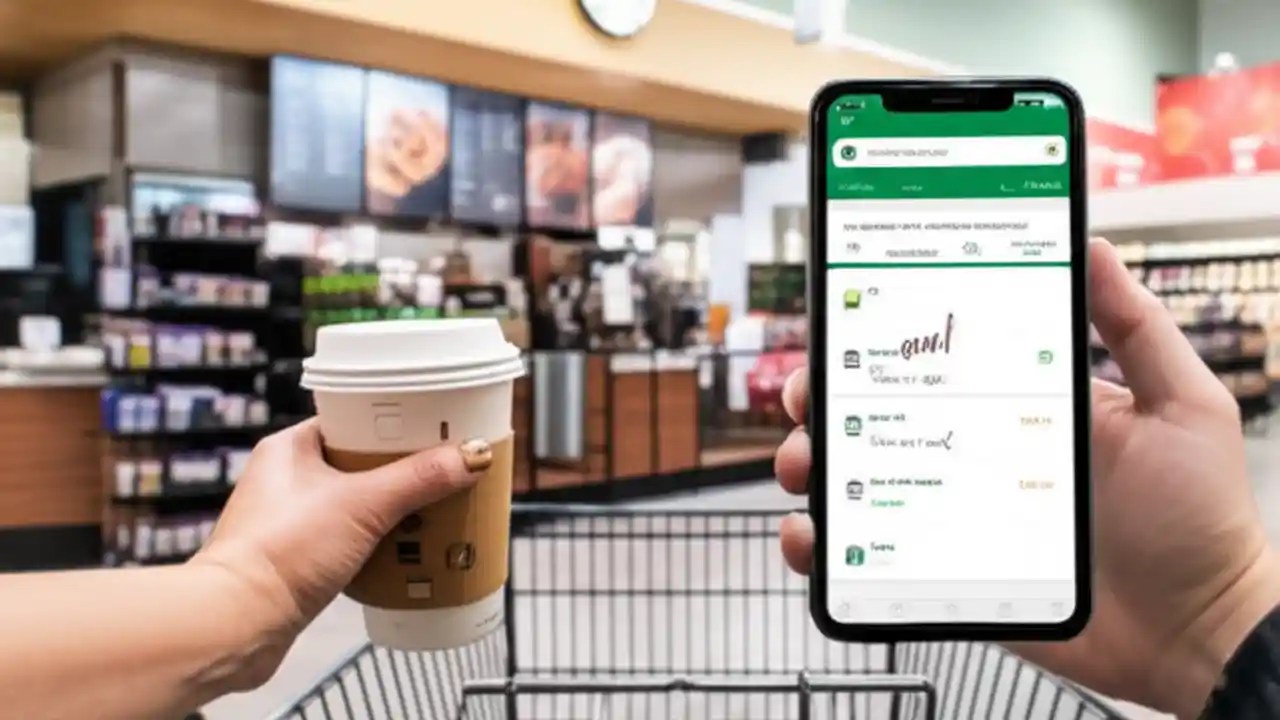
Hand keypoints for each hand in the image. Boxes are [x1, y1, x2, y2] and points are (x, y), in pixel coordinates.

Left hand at [188, 420, 490, 685]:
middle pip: (365, 464)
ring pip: (361, 505)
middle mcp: (288, 480)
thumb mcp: (362, 506)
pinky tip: (410, 553)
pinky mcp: (302, 560)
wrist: (235, 626)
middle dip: (407, 472)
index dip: (398, 422)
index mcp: (291, 448)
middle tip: (446, 472)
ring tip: (438, 512)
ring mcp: (293, 521)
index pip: (355, 419)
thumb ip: (419, 479)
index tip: (437, 426)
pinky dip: (382, 545)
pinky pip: (354, 541)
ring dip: (397, 511)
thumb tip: (471, 455)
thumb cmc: (279, 554)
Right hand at [775, 238, 1279, 717]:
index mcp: (1018, 408)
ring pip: (860, 482)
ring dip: (812, 465)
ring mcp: (955, 515)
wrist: (1200, 631)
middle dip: (824, 400)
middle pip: (878, 416)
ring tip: (806, 467)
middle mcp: (976, 454)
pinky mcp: (945, 572)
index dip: (879, 343)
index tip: (842, 325)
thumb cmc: (1199, 517)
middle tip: (808, 401)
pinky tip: (814, 538)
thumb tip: (1090, 246)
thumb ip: (1135, 328)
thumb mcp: (1180, 405)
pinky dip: (824, 548)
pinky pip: (869, 558)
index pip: (934, 361)